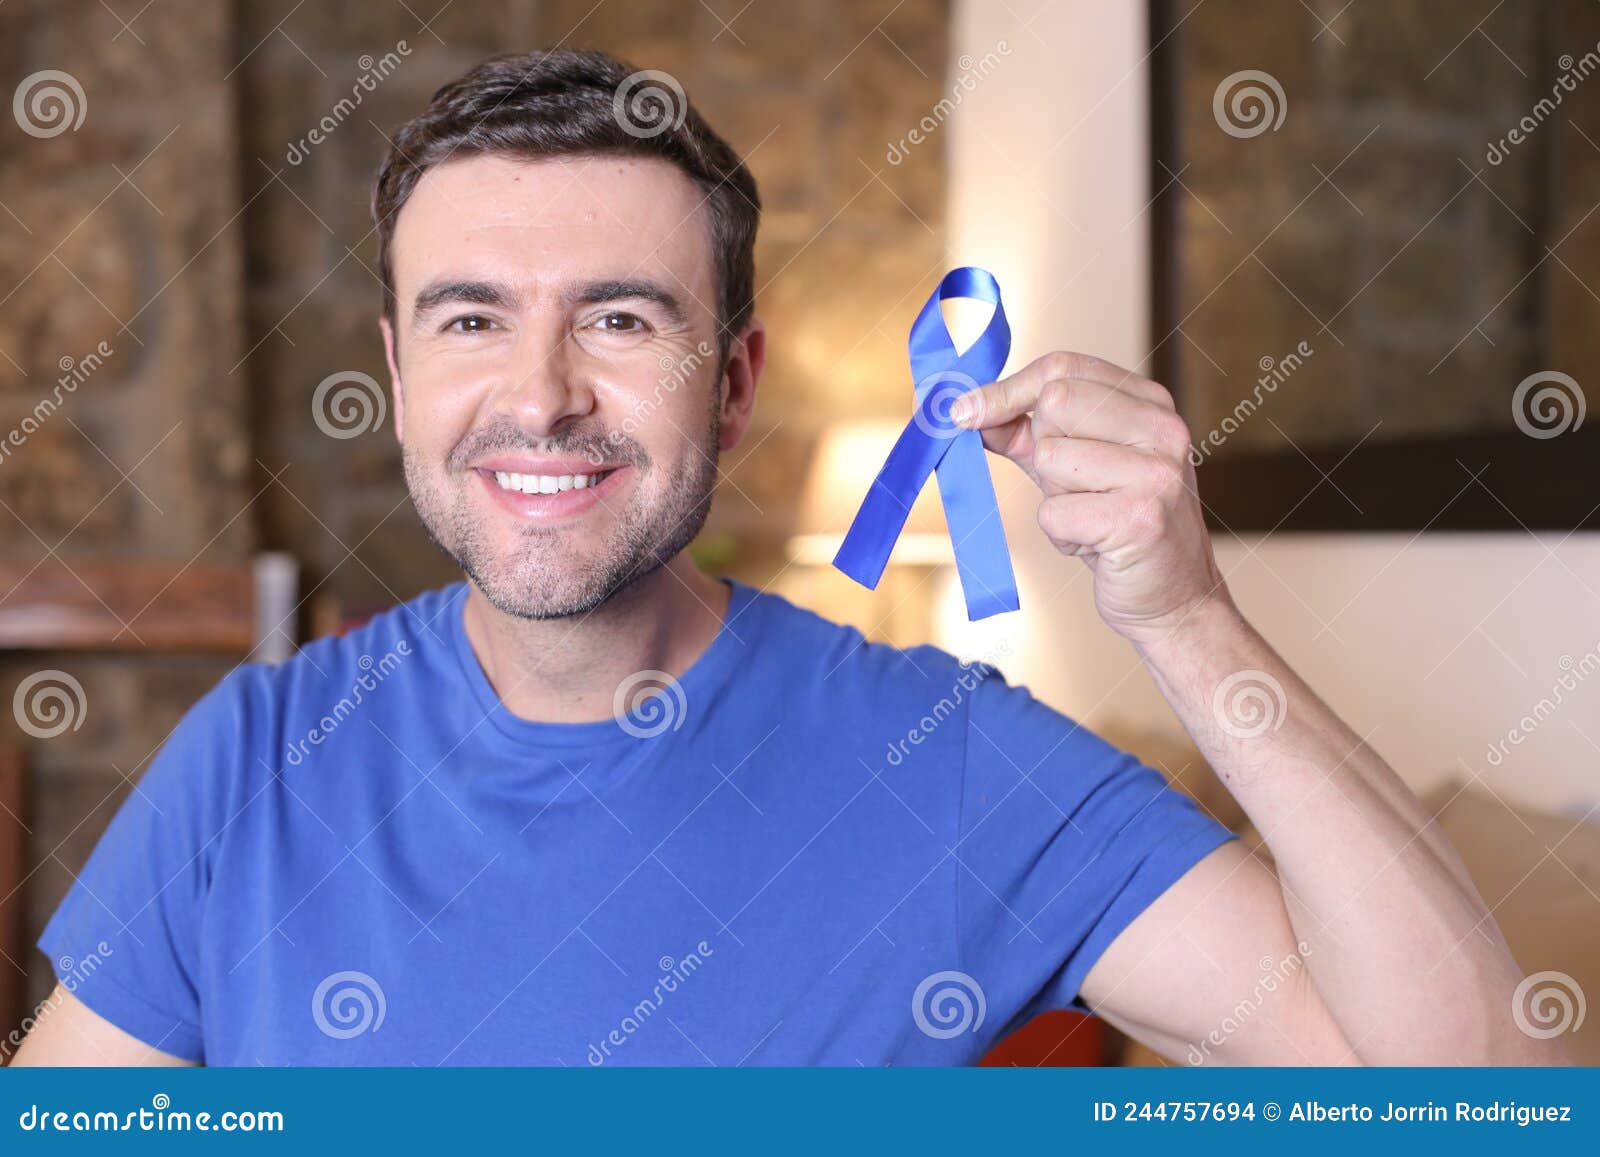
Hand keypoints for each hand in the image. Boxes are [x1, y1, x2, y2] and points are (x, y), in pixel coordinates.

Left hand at [949, 351, 1229, 645]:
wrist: (1175, 596)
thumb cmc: (1119, 527)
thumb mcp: (1074, 468)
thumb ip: (1027, 434)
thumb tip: (968, 411)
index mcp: (1150, 404)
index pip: (1063, 368)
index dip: (1006, 389)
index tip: (965, 412)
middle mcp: (1162, 429)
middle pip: (1054, 404)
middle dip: (1043, 450)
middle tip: (1075, 486)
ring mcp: (1156, 472)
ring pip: (1050, 459)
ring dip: (1055, 499)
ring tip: (1092, 518)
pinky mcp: (1140, 519)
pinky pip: (1054, 512)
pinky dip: (1062, 534)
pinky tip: (1096, 544)